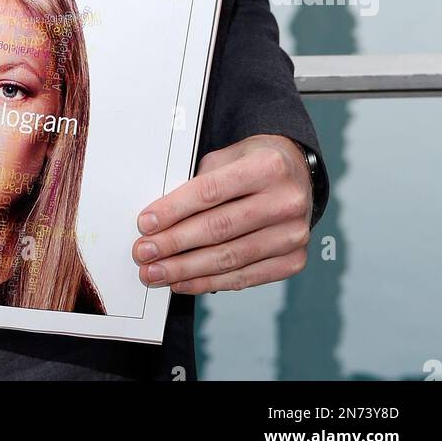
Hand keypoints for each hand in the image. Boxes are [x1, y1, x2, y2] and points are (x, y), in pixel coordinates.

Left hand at [132, 134, 311, 295]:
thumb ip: (198, 183)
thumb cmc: (253, 163)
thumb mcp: (226, 157)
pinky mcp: (294, 260)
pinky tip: (184, 282)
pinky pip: (245, 278)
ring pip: (229, 258)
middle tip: (143, 253)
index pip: (211, 192)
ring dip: (186, 269)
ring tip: (156, 273)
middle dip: (174, 244)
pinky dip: (210, 282)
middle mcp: (286, 201)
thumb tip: (160, 220)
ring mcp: (293, 234)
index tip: (146, 224)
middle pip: (219, 229)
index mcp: (268, 166)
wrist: (298, 175)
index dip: (174, 210)